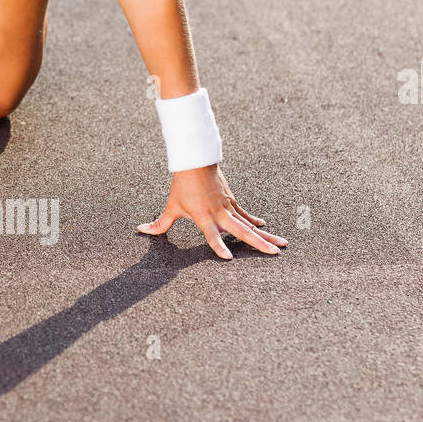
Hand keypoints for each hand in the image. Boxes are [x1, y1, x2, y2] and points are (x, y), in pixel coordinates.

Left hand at [137, 165, 286, 259]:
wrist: (196, 162)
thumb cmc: (182, 186)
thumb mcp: (171, 207)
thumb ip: (159, 224)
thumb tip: (141, 230)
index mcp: (204, 217)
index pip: (211, 235)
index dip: (218, 246)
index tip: (228, 258)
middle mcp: (219, 214)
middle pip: (242, 231)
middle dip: (258, 243)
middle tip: (274, 254)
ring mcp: (228, 207)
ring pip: (250, 224)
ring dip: (266, 235)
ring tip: (281, 245)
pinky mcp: (232, 202)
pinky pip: (246, 215)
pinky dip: (255, 222)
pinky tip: (265, 228)